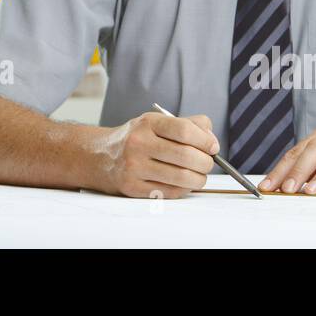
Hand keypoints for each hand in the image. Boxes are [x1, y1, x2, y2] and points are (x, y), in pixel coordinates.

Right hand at [95, 112, 217, 198]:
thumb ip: (189, 124)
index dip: (205, 140)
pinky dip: (184, 189)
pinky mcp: (133, 188)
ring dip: (198, 179)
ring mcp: (134, 167)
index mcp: (147, 123)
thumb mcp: (157, 122)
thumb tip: (212, 140)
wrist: (102, 157)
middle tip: (207, 163)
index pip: (184, 130)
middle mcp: (138, 143)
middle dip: (205, 162)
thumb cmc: (138, 139)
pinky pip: (171, 192)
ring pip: (182, 177)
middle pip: (186, 155)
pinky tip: (182, 183)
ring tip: (198, 175)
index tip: (213, 147)